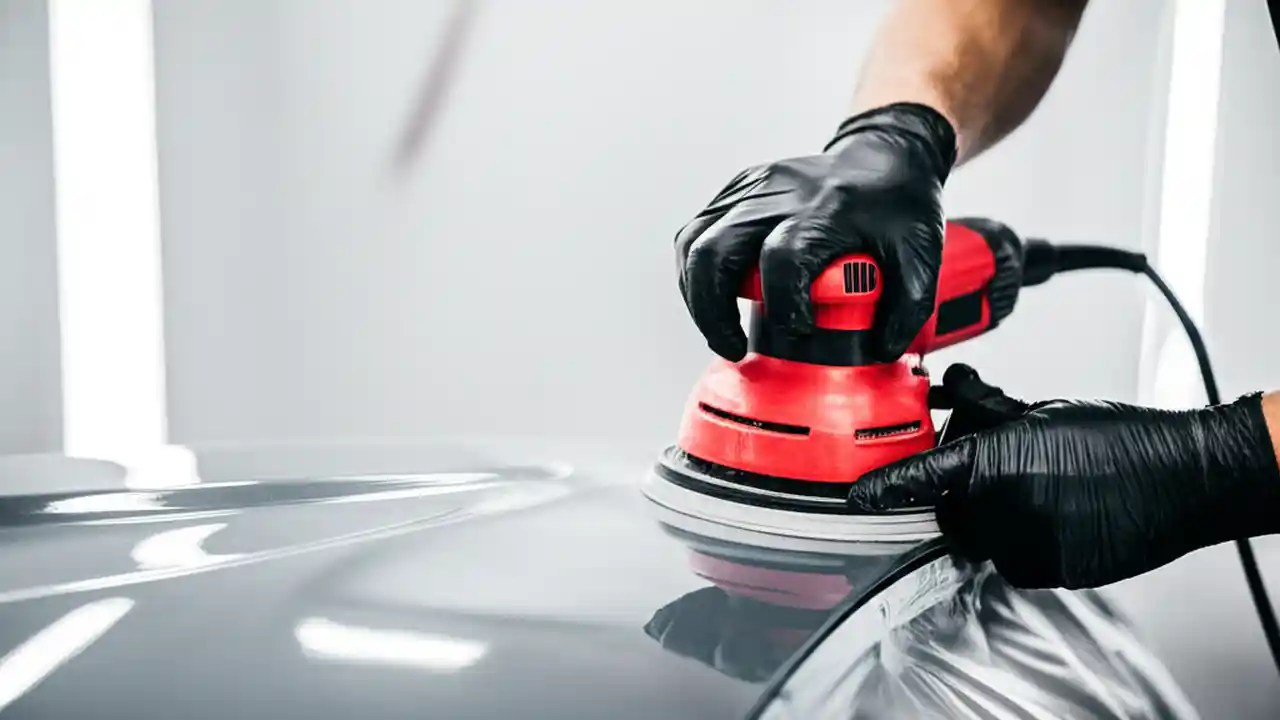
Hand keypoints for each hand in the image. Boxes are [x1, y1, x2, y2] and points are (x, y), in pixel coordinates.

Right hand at [675, 103, 956, 361]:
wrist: (884, 154)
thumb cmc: (898, 203)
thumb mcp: (921, 256)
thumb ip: (906, 310)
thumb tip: (876, 352)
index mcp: (827, 208)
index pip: (783, 257)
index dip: (783, 304)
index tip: (799, 332)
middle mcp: (780, 193)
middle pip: (715, 250)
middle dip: (713, 312)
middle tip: (733, 347)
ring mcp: (751, 188)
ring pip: (694, 243)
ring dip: (697, 296)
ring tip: (720, 330)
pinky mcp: (735, 191)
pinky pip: (696, 234)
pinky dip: (698, 274)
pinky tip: (716, 299)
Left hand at [849, 365, 1279, 588]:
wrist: (1179, 479)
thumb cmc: (1118, 440)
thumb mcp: (1039, 414)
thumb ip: (987, 409)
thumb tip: (951, 389)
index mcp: (992, 463)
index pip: (922, 477)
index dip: (884, 489)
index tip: (856, 499)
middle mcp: (1000, 509)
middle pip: (951, 507)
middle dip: (962, 489)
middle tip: (999, 465)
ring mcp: (1023, 546)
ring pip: (982, 534)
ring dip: (996, 512)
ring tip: (1041, 486)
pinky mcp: (1048, 573)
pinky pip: (1012, 558)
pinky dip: (1023, 537)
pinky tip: (1057, 513)